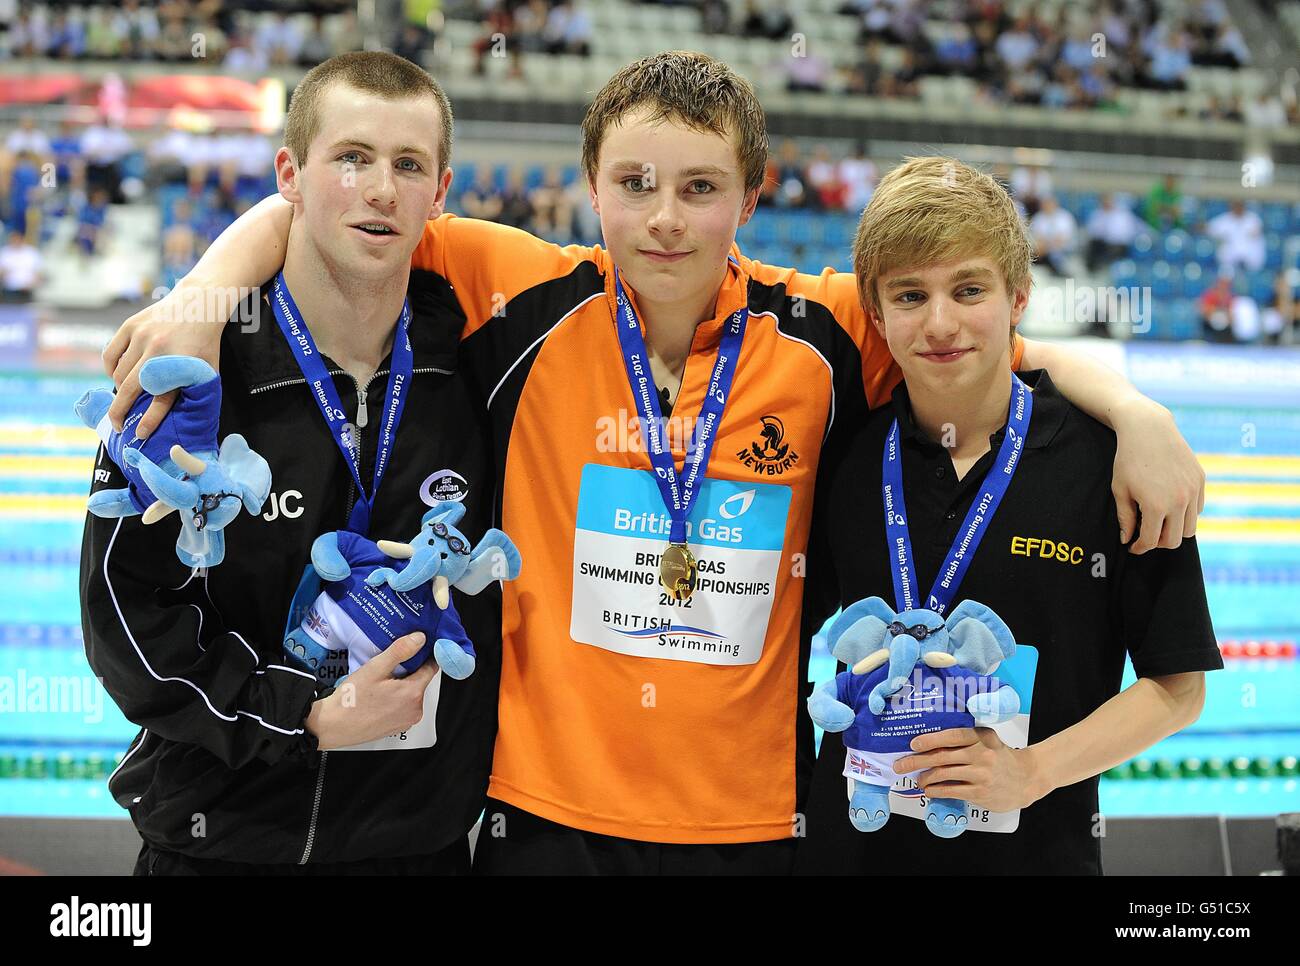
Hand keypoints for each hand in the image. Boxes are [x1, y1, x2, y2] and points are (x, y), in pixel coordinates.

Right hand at [102, 276, 229, 436]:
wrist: (198, 305)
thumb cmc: (204, 343)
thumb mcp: (206, 370)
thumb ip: (192, 392)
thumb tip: (184, 422)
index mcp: (180, 365)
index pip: (160, 400)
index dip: (149, 420)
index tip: (139, 434)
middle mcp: (158, 351)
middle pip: (130, 389)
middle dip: (120, 411)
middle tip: (118, 424)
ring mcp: (141, 337)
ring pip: (118, 373)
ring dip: (118, 390)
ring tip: (124, 398)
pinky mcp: (130, 326)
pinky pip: (110, 354)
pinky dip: (110, 369)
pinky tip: (116, 376)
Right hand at [305, 633, 436, 748]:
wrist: (332, 726)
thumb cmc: (350, 700)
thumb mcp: (375, 668)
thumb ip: (400, 651)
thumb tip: (420, 638)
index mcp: (413, 693)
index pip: (431, 667)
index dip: (425, 655)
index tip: (417, 647)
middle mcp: (415, 710)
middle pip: (421, 681)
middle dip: (409, 671)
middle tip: (389, 665)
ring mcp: (406, 721)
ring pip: (411, 694)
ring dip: (401, 685)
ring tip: (380, 682)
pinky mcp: (397, 727)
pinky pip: (403, 707)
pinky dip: (396, 699)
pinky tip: (378, 696)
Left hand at [894, 727, 1046, 811]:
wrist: (1026, 778)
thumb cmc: (1001, 758)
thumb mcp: (987, 741)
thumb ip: (964, 739)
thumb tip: (929, 741)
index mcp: (981, 736)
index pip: (952, 735)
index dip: (930, 739)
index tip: (913, 743)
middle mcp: (982, 753)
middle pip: (942, 756)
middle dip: (916, 760)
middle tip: (900, 765)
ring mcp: (981, 774)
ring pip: (943, 774)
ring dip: (925, 777)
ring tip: (917, 779)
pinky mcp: (980, 792)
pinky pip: (951, 790)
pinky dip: (935, 791)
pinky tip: (929, 791)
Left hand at [1111, 397, 1204, 553]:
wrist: (1148, 429)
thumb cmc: (1128, 459)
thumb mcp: (1120, 490)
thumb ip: (1125, 518)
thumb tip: (1128, 539)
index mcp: (1156, 506)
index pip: (1152, 541)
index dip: (1140, 547)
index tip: (1132, 546)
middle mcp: (1179, 501)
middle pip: (1174, 540)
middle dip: (1158, 543)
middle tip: (1145, 536)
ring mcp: (1193, 491)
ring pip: (1190, 528)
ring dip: (1174, 531)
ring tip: (1158, 523)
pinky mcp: (1200, 481)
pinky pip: (1197, 509)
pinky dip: (1185, 514)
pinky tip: (1170, 506)